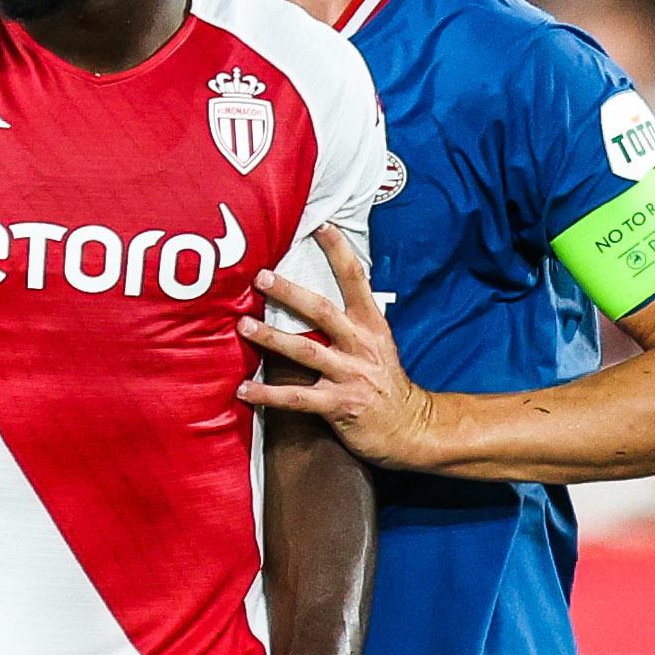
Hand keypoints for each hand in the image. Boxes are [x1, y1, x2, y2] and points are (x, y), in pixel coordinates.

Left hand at [237, 228, 437, 468]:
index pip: (356, 280)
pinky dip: (267, 395)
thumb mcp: (379, 344)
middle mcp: (361, 346)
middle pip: (322, 311)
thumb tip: (317, 298)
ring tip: (242, 326)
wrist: (412, 428)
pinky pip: (297, 398)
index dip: (339, 252)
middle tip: (261, 277)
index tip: (321, 226)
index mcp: (372, 326)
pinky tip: (243, 390)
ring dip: (270, 338)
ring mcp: (350, 375)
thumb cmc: (386, 385)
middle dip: (290, 292)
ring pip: (305, 350)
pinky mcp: (339, 405)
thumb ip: (353, 322)